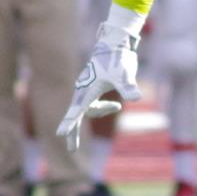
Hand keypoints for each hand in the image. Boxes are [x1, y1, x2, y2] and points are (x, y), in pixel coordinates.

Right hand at [56, 13, 142, 151]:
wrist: (116, 46)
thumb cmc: (118, 60)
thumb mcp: (124, 76)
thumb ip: (128, 87)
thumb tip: (136, 97)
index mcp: (87, 90)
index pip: (76, 111)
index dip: (69, 123)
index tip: (60, 134)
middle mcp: (83, 91)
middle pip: (75, 115)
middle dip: (73, 130)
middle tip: (72, 149)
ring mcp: (85, 90)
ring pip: (89, 110)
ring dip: (102, 112)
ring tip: (116, 107)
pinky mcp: (91, 89)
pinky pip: (92, 105)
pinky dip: (103, 108)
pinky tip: (115, 107)